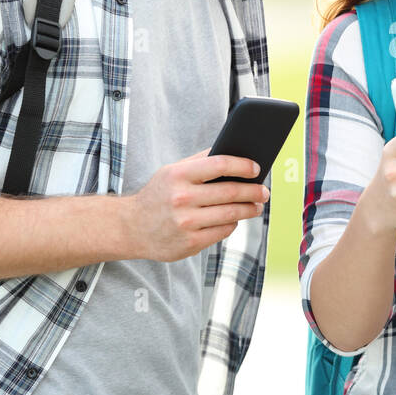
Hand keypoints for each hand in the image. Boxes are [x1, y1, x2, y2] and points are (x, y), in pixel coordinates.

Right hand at [123, 148, 268, 261]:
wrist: (131, 228)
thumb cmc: (159, 194)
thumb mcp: (172, 171)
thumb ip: (201, 161)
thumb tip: (236, 152)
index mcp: (178, 175)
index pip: (219, 164)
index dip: (243, 165)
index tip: (257, 168)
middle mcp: (181, 198)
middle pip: (230, 192)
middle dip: (253, 191)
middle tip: (264, 191)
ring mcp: (186, 222)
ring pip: (231, 213)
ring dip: (249, 209)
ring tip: (257, 205)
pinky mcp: (190, 243)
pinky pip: (223, 230)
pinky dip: (232, 223)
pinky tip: (236, 219)